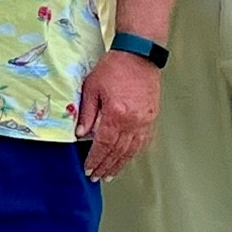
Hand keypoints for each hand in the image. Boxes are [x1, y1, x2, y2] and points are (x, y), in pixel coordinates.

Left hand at [76, 50, 160, 180]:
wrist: (138, 55)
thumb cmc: (114, 68)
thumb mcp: (92, 87)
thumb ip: (87, 112)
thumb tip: (81, 134)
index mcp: (116, 114)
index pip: (104, 145)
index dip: (95, 159)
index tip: (88, 169)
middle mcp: (133, 122)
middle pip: (118, 152)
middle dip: (106, 166)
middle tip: (97, 176)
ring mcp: (144, 121)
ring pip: (132, 150)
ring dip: (120, 164)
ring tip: (110, 174)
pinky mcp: (151, 118)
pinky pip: (143, 141)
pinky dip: (134, 152)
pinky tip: (127, 158)